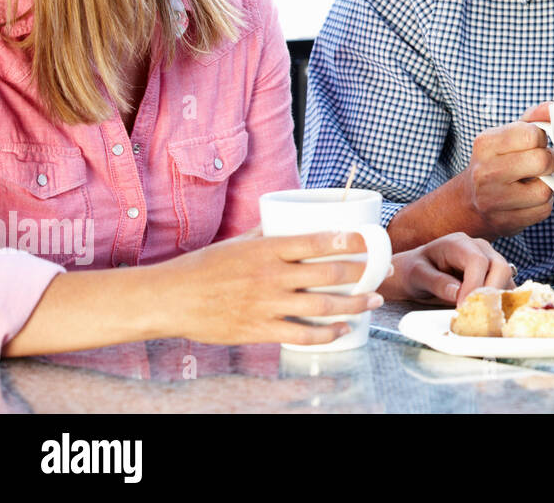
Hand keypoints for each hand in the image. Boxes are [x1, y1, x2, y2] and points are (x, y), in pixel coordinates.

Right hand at [152, 229, 384, 346]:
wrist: (171, 299)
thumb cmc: (204, 267)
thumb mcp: (238, 241)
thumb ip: (269, 233)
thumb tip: (293, 219)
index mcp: (268, 249)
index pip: (318, 240)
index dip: (350, 240)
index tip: (371, 239)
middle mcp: (272, 276)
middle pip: (330, 273)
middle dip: (364, 273)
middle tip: (383, 271)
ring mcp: (267, 304)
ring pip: (323, 306)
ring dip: (355, 303)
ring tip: (374, 300)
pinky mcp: (260, 329)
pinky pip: (302, 334)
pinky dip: (328, 333)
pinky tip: (343, 329)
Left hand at [378, 233, 515, 303]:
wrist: (416, 272)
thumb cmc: (414, 270)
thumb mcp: (417, 275)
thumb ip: (436, 282)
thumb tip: (457, 293)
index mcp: (459, 243)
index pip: (477, 261)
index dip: (474, 285)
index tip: (463, 307)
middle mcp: (480, 248)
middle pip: (500, 268)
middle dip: (491, 294)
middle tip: (474, 314)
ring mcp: (490, 260)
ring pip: (507, 279)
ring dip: (498, 300)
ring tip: (480, 317)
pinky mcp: (494, 275)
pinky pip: (506, 288)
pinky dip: (501, 302)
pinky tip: (487, 315)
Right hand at [454, 102, 553, 237]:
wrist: (469, 203)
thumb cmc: (497, 163)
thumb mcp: (506, 137)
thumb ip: (532, 119)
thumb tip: (552, 107)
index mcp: (486, 143)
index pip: (532, 134)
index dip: (541, 140)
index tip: (535, 145)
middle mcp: (485, 171)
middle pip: (542, 161)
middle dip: (548, 162)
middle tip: (540, 165)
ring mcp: (493, 199)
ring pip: (545, 190)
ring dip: (546, 187)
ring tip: (534, 183)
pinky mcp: (505, 222)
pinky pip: (542, 211)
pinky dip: (542, 206)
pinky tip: (528, 200)